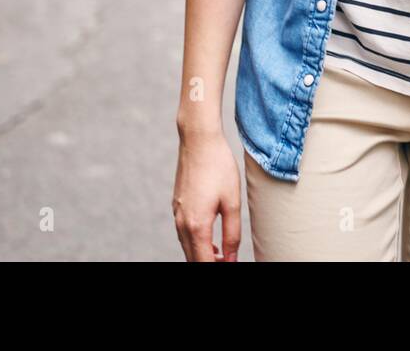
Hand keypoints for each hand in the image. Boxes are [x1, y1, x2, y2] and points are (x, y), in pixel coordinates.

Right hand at [172, 129, 240, 261]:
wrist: (199, 141)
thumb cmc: (219, 168)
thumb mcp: (232, 202)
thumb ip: (232, 234)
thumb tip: (231, 258)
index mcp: (196, 225)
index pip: (203, 262)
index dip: (218, 267)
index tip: (231, 265)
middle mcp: (182, 223)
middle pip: (192, 258)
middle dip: (209, 263)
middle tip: (228, 261)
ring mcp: (176, 215)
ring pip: (187, 247)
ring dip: (202, 255)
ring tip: (222, 256)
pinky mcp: (176, 206)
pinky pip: (183, 234)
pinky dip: (195, 242)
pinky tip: (209, 240)